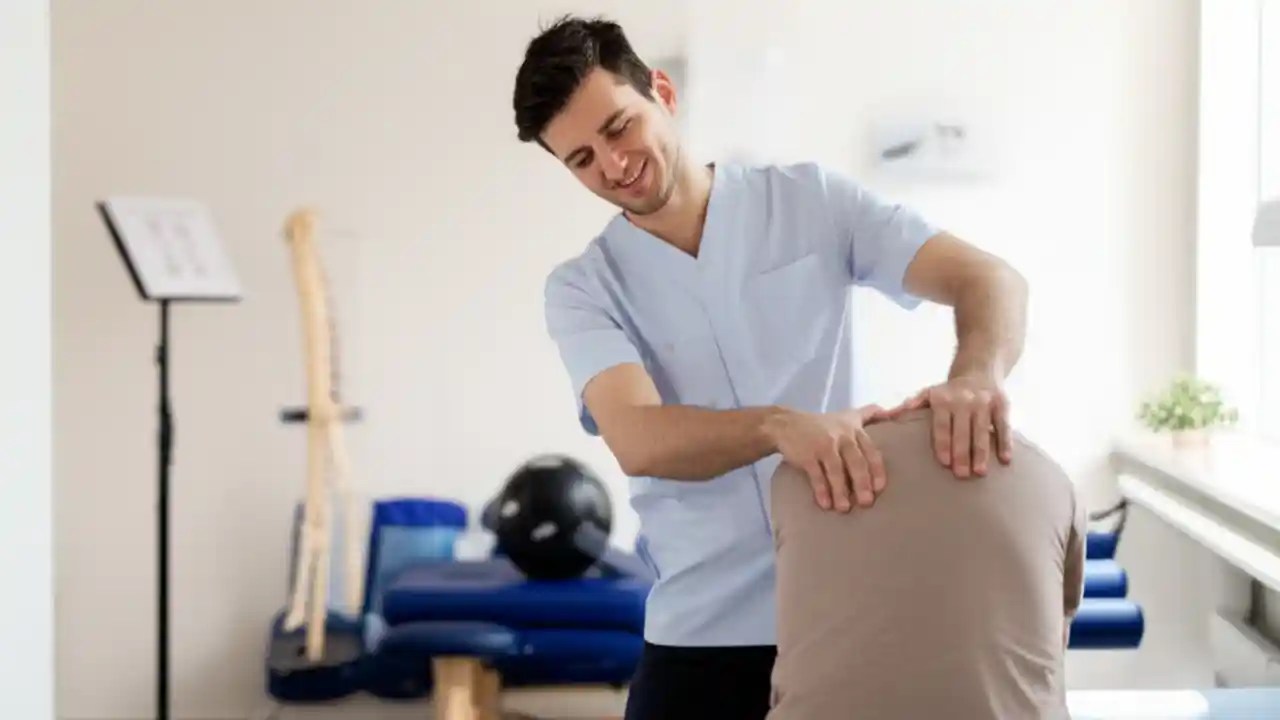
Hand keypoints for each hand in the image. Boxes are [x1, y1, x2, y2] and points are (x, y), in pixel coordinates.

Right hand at [765, 405, 889, 511]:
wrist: (786, 424)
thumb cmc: (822, 424)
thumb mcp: (847, 415)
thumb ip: (870, 413)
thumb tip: (895, 411)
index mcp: (854, 430)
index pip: (871, 451)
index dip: (877, 471)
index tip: (879, 489)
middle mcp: (841, 436)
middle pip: (856, 462)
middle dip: (862, 483)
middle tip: (866, 503)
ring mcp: (823, 445)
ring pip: (836, 470)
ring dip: (841, 491)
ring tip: (844, 508)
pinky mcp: (806, 454)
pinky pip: (816, 475)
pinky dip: (821, 490)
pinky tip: (825, 504)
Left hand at [889, 375, 1011, 477]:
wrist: (979, 369)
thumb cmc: (949, 391)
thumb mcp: (928, 393)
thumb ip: (911, 406)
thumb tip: (887, 417)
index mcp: (943, 399)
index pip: (942, 425)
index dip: (943, 443)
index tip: (944, 462)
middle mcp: (964, 400)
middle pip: (962, 431)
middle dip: (962, 454)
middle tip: (961, 474)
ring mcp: (984, 402)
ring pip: (983, 431)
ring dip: (982, 453)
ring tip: (980, 472)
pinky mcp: (1002, 405)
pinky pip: (1004, 426)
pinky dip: (1005, 442)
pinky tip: (1005, 460)